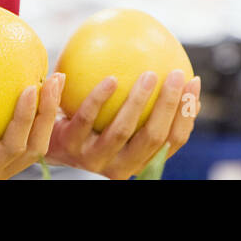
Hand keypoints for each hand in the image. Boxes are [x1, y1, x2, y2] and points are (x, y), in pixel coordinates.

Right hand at [0, 72, 63, 178]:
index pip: (11, 149)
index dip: (25, 120)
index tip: (30, 87)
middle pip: (32, 147)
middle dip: (49, 114)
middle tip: (55, 78)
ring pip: (29, 140)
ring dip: (45, 111)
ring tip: (52, 77)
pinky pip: (12, 128)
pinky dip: (26, 108)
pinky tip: (22, 77)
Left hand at [46, 69, 200, 178]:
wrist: (46, 139)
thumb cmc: (92, 126)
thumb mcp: (120, 121)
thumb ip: (145, 109)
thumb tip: (181, 81)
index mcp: (139, 160)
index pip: (172, 141)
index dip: (187, 114)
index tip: (194, 81)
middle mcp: (121, 166)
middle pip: (153, 137)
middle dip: (169, 106)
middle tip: (177, 74)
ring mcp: (95, 159)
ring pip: (122, 131)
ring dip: (138, 101)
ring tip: (149, 74)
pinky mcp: (70, 146)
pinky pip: (87, 118)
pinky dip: (99, 98)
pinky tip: (110, 78)